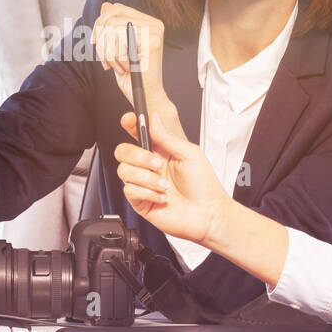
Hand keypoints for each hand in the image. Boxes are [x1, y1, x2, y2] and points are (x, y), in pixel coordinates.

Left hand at [91, 3, 171, 113]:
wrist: (146, 96)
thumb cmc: (131, 74)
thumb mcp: (117, 47)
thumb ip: (113, 26)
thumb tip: (105, 5)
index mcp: (147, 21)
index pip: (116, 8)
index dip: (100, 23)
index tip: (95, 41)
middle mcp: (154, 23)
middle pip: (111, 19)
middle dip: (102, 42)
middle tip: (106, 61)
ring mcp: (155, 31)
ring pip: (113, 30)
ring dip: (108, 53)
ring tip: (116, 67)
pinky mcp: (153, 42)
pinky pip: (120, 42)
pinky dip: (116, 58)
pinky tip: (124, 69)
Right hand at [113, 111, 229, 244]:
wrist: (207, 214)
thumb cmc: (204, 186)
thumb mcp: (189, 154)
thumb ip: (166, 136)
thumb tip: (153, 117)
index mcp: (160, 151)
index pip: (137, 133)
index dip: (130, 124)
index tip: (130, 120)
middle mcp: (148, 166)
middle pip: (123, 151)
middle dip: (139, 156)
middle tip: (158, 164)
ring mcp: (143, 183)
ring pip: (124, 171)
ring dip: (147, 178)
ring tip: (165, 185)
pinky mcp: (140, 201)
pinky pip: (130, 190)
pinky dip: (148, 193)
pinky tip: (162, 197)